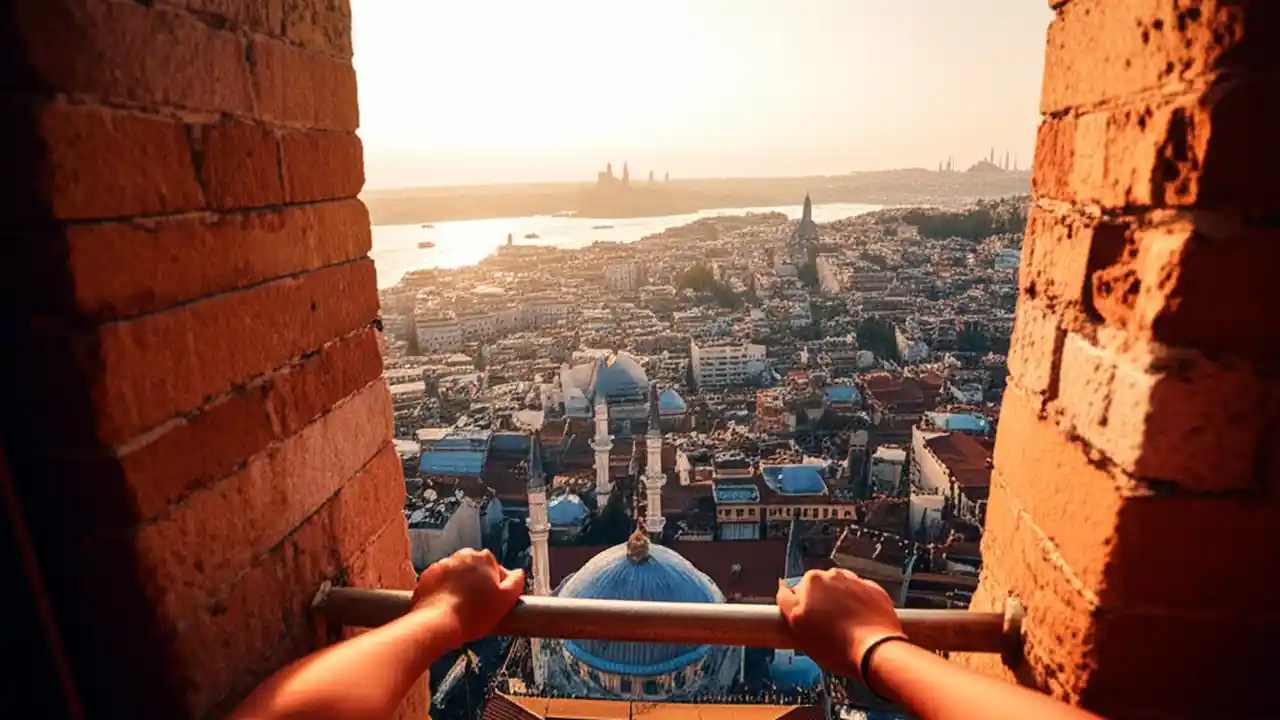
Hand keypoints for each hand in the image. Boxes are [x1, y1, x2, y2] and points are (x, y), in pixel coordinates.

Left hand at [411, 549, 524, 644]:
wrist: (438, 623)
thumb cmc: (473, 614)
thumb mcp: (506, 600)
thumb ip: (516, 582)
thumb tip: (518, 573)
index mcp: (484, 558)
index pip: (496, 569)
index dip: (497, 586)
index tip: (493, 600)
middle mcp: (463, 556)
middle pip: (475, 569)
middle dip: (477, 583)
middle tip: (478, 605)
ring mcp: (444, 564)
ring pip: (457, 574)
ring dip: (460, 585)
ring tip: (461, 608)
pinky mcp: (428, 575)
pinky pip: (441, 580)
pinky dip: (444, 589)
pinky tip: (447, 605)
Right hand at [776, 568, 904, 678]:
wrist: (877, 650)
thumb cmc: (837, 645)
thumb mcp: (799, 630)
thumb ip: (788, 606)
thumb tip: (784, 592)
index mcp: (810, 582)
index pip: (793, 593)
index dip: (797, 610)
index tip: (802, 621)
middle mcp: (832, 576)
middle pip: (818, 589)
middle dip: (819, 603)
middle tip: (823, 628)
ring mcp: (854, 582)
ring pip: (839, 589)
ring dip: (839, 602)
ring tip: (843, 627)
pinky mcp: (874, 590)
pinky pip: (860, 594)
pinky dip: (858, 605)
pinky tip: (859, 623)